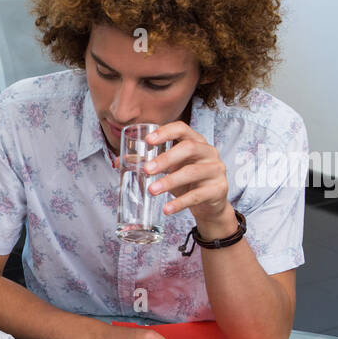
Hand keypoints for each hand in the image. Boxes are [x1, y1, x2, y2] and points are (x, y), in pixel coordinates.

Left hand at [138, 121, 236, 237]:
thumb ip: (147, 162)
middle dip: (165, 158)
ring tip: (151, 191)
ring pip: (192, 172)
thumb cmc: (186, 181)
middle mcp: (208, 152)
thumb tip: (119, 162)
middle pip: (188, 148)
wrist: (209, 204)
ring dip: (169, 182)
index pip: (182, 128)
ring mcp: (216, 170)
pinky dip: (179, 203)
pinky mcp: (218, 189)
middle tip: (146, 170)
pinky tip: (166, 209)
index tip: (148, 140)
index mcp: (195, 141)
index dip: (165, 132)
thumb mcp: (168, 169)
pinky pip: (197, 195)